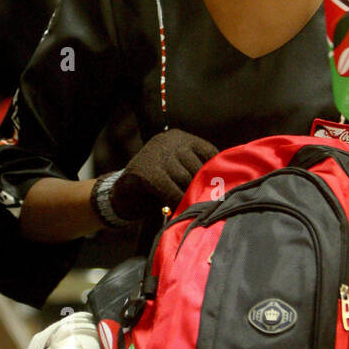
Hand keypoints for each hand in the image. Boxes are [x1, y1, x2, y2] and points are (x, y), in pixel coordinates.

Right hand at [100, 129, 218, 222]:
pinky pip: (171, 190)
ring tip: (198, 209)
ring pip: (186, 179)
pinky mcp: (145, 171)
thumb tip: (226, 183)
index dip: (216, 172)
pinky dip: (178, 202)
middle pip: (198, 166)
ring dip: (192, 196)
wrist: (122, 195)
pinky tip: (180, 210)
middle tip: (211, 204)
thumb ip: (196, 171)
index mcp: (180, 138)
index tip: (222, 189)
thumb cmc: (158, 187)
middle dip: (203, 187)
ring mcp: (156, 154)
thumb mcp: (179, 171)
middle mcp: (169, 141)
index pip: (209, 152)